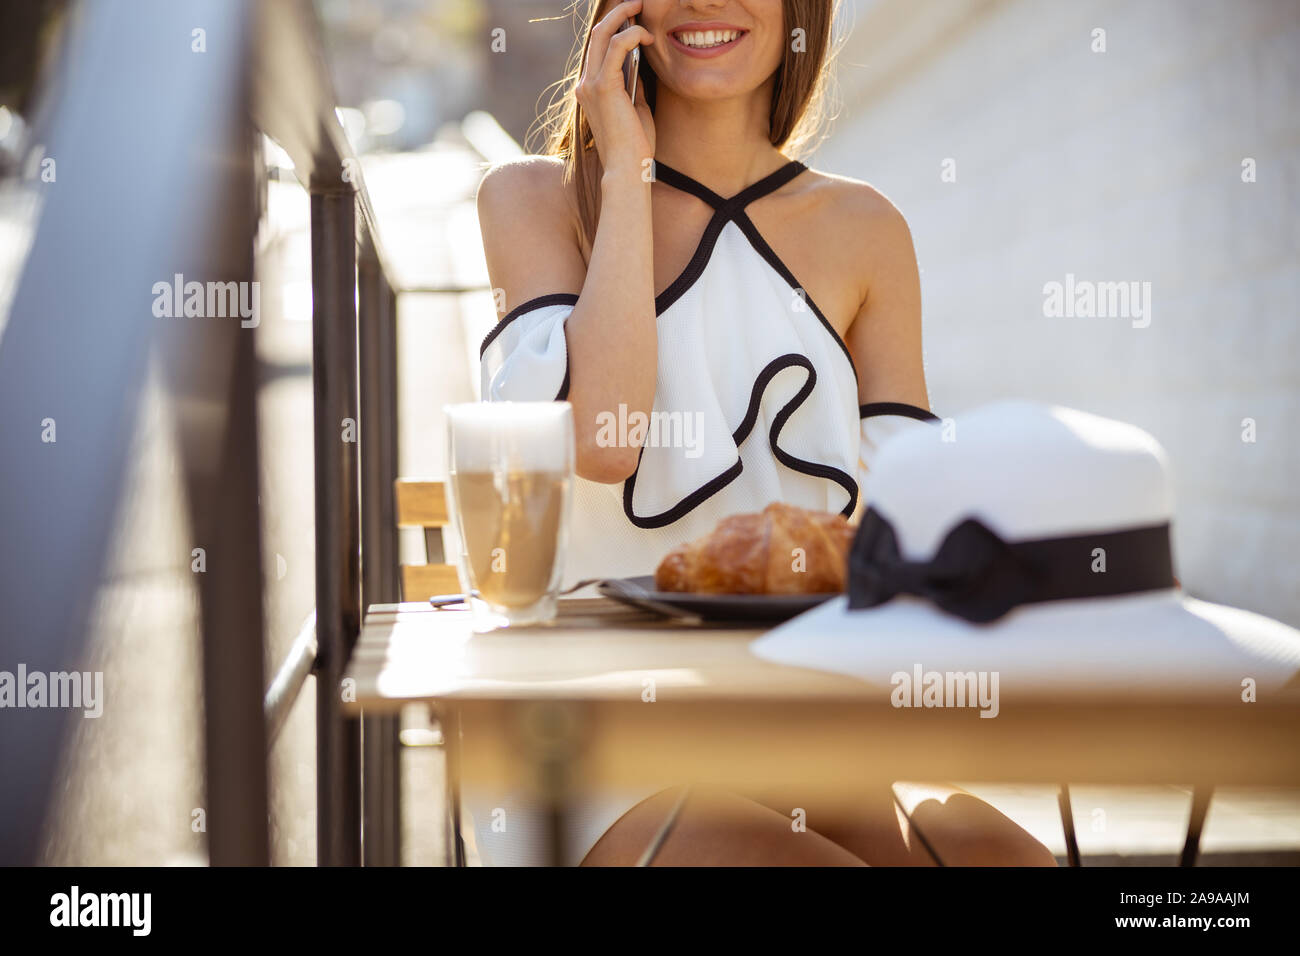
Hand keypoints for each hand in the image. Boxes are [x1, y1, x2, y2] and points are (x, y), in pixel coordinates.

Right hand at [575, 0, 655, 175]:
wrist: (627, 169)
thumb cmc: (635, 146)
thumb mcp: (635, 108)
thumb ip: (632, 84)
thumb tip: (639, 62)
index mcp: (591, 89)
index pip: (598, 48)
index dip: (614, 27)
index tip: (634, 16)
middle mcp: (585, 84)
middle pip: (597, 34)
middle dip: (618, 12)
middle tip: (638, 1)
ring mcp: (591, 84)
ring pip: (602, 34)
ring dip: (623, 17)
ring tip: (642, 8)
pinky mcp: (603, 87)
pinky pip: (616, 47)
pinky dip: (632, 35)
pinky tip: (647, 36)